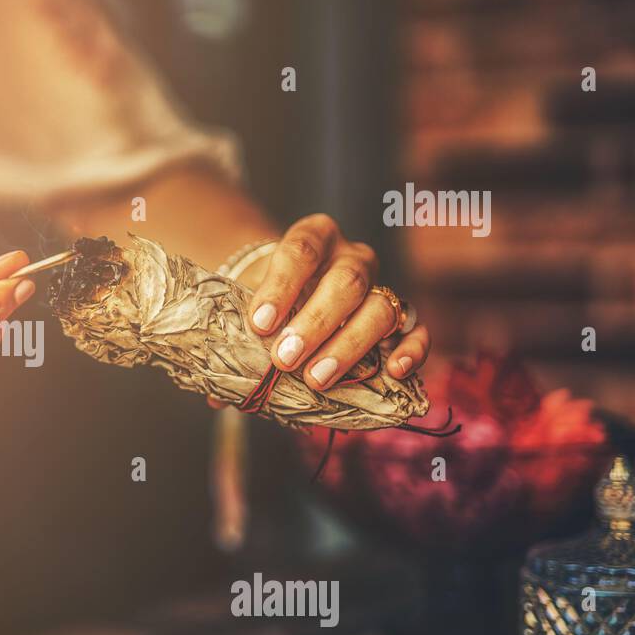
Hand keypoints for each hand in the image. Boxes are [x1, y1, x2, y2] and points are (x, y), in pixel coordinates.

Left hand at [244, 214, 430, 389]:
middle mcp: (351, 257)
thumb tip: (218, 395)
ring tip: (317, 378)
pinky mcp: (402, 316)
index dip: (281, 287)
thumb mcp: (251, 308)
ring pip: (380, 307)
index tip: (260, 324)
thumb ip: (237, 340)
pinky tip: (393, 371)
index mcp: (313, 238)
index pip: (301, 249)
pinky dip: (411, 349)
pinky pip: (416, 328)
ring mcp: (380, 285)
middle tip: (285, 359)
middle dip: (315, 323)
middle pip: (346, 281)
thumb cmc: (272, 303)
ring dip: (349, 345)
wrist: (299, 296)